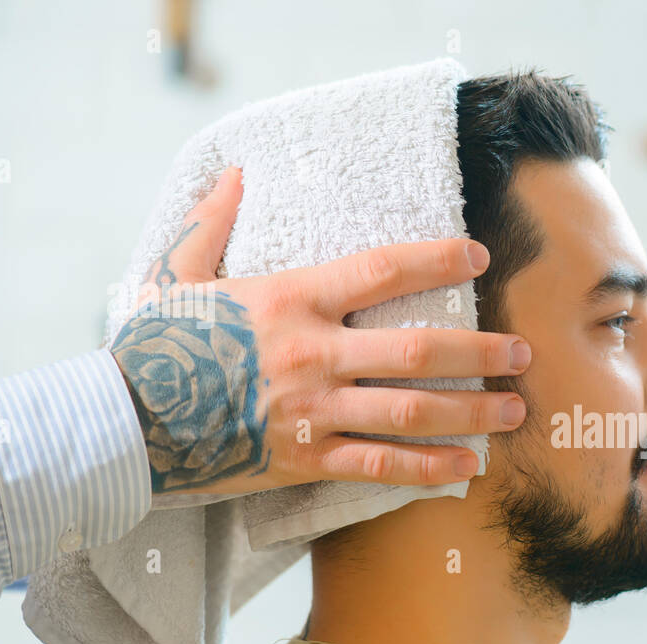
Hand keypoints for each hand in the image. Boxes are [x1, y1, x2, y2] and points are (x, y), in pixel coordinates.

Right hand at [110, 166, 528, 495]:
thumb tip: (234, 173)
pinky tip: (468, 466)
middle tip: (522, 353)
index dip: (439, 259)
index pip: (383, 270)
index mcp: (292, 299)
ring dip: (473, 411)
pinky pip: (382, 466)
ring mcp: (315, 409)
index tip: (480, 257)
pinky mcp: (308, 458)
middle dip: (481, 352)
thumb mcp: (176, 274)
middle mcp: (314, 353)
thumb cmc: (155, 346)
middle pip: (419, 350)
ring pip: (413, 411)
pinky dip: (429, 468)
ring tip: (515, 410)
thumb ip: (211, 223)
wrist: (123, 424)